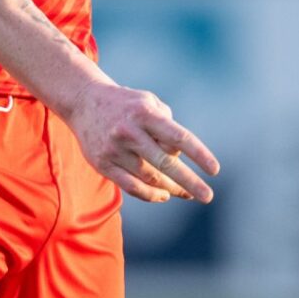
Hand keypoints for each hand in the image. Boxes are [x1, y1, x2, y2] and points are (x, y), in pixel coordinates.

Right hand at [59, 78, 219, 204]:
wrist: (83, 101)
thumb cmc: (126, 104)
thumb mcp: (150, 102)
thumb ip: (167, 125)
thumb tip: (180, 156)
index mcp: (145, 113)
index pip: (178, 137)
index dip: (199, 154)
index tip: (215, 170)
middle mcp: (130, 131)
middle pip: (165, 164)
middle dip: (189, 182)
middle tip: (207, 196)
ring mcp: (114, 149)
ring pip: (149, 178)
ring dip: (170, 188)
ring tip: (185, 193)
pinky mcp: (102, 163)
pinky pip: (131, 187)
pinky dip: (150, 195)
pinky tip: (163, 196)